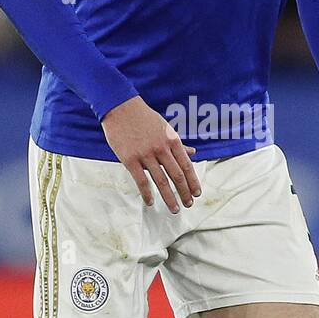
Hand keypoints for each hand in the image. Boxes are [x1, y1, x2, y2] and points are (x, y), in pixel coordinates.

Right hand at [101, 96, 200, 211]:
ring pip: (161, 181)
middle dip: (184, 193)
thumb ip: (178, 143)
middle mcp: (161, 148)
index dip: (193, 182)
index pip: (187, 166)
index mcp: (172, 140)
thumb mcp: (165, 128)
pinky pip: (141, 181)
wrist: (121, 108)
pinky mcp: (130, 159)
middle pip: (177, 176)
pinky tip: (151, 202)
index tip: (197, 193)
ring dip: (169, 198)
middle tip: (188, 204)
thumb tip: (193, 153)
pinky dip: (147, 194)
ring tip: (174, 209)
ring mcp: (146, 154)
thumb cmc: (144, 118)